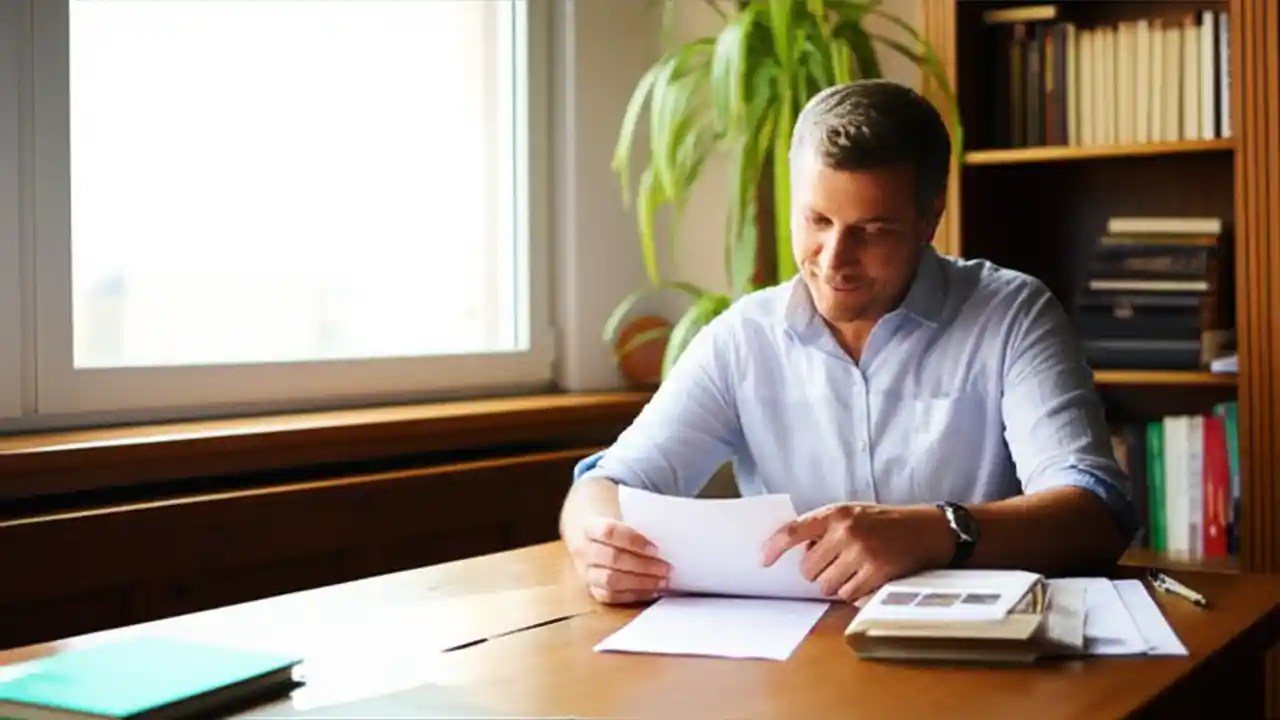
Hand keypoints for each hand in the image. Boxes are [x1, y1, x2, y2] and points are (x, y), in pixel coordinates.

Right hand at [569, 516, 670, 603]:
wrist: (588, 536)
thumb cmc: (614, 525)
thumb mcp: (622, 515)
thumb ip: (640, 524)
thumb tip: (671, 533)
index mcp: (589, 527)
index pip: (608, 531)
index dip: (632, 540)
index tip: (655, 548)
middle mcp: (584, 551)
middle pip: (611, 559)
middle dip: (643, 566)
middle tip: (666, 568)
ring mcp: (586, 573)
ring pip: (610, 582)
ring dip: (641, 583)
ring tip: (663, 582)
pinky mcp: (592, 590)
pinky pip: (611, 597)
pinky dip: (635, 594)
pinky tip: (653, 590)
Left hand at [760, 503, 952, 602]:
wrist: (926, 529)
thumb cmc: (883, 523)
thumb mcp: (851, 514)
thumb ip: (823, 528)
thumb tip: (795, 552)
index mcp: (835, 513)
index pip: (793, 531)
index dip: (774, 548)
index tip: (763, 561)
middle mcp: (845, 531)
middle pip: (807, 570)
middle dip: (817, 572)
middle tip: (836, 563)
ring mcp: (861, 552)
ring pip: (825, 586)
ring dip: (836, 584)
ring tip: (854, 569)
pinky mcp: (876, 572)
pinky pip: (848, 596)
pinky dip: (854, 593)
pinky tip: (866, 578)